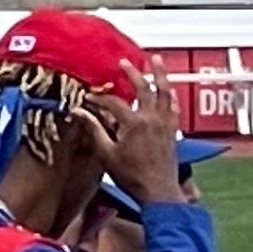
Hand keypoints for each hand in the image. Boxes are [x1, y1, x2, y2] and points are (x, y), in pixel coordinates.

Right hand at [92, 65, 189, 203]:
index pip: (114, 102)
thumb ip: (94, 130)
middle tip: (124, 62)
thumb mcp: (106, 153)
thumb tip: (79, 113)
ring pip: (165, 93)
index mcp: (134, 124)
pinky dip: (169, 95)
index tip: (88, 98)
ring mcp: (166, 124)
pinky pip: (173, 107)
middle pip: (143, 89)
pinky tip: (168, 90)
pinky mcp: (173, 130)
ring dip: (160, 75)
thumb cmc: (131, 176)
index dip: (99, 98)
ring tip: (157, 60)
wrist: (158, 191)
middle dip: (132, 73)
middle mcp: (152, 119)